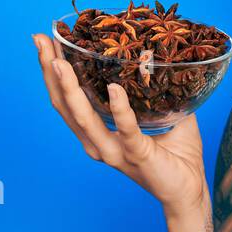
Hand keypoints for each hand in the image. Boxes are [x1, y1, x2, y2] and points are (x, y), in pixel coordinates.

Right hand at [32, 33, 207, 214]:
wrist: (189, 190)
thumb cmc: (177, 155)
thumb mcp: (162, 115)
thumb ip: (156, 90)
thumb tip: (160, 56)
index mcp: (99, 133)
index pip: (68, 100)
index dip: (53, 71)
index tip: (45, 40)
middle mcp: (98, 143)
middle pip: (65, 105)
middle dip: (50, 71)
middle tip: (42, 40)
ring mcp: (114, 151)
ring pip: (84, 117)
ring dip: (70, 88)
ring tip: (60, 61)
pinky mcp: (136, 155)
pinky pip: (126, 130)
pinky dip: (119, 108)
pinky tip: (115, 88)